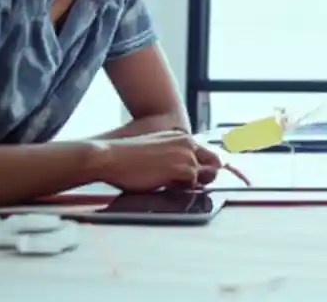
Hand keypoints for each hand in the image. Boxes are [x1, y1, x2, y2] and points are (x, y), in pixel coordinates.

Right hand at [92, 130, 225, 191]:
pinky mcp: (183, 168)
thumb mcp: (155, 150)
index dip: (207, 167)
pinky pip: (192, 184)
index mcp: (181, 136)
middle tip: (191, 185)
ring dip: (190, 184)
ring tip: (169, 184)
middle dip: (207, 176)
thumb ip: (174, 157)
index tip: (205, 176)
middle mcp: (188, 142)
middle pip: (215, 162)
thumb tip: (187, 173)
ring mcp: (187, 154)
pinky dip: (181, 189)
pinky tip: (164, 185)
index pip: (207, 153)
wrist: (111, 157)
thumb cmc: (127, 158)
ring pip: (202, 176)